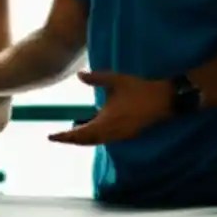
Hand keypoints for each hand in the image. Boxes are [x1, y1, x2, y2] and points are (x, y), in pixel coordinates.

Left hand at [48, 70, 172, 145]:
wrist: (165, 100)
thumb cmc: (140, 89)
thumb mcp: (116, 80)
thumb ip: (96, 78)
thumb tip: (79, 75)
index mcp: (106, 122)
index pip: (79, 134)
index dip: (64, 137)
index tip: (51, 137)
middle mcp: (111, 133)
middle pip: (85, 141)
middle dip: (70, 140)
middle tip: (56, 136)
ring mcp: (120, 136)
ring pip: (95, 141)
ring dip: (82, 139)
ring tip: (70, 133)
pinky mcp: (127, 135)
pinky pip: (105, 140)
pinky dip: (94, 137)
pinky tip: (91, 129)